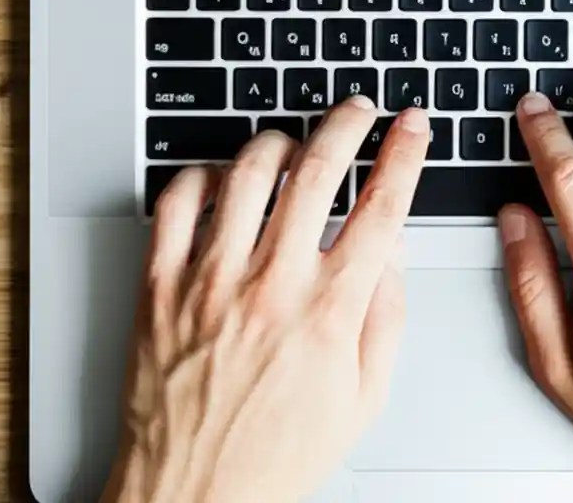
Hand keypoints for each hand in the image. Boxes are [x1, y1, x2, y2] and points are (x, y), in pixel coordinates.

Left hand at [104, 97, 429, 502]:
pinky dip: (200, 176)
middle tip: (357, 109)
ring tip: (292, 142)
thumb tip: (391, 256)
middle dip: (346, 123)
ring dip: (278, 142)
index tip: (412, 128)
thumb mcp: (363, 401)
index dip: (405, 154)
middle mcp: (272, 285)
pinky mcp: (160, 286)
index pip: (381, 208)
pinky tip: (219, 179)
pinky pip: (176, 204)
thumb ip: (385, 320)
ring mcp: (211, 280)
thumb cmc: (274, 455)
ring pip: (247, 174)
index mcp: (330, 312)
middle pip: (317, 170)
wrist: (192, 493)